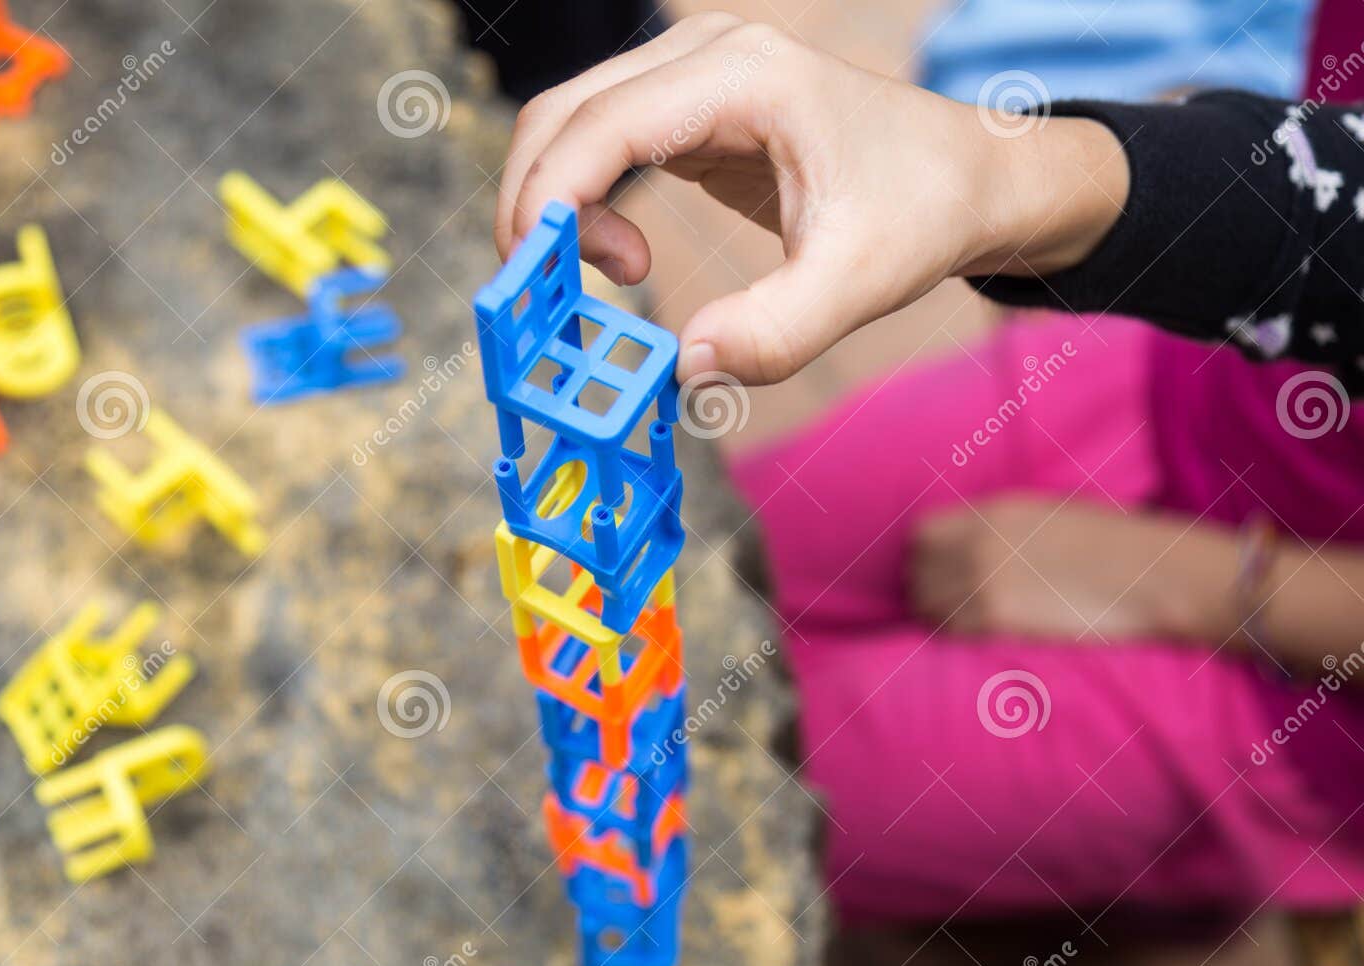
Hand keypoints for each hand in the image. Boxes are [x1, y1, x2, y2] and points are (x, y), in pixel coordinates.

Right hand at [495, 15, 1128, 385]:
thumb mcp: (861, 281)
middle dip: (532, 207)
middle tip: (548, 296)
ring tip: (610, 278)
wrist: (970, 177)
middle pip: (561, 115)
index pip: (601, 124)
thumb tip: (683, 369)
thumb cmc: (923, 212)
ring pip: (569, 128)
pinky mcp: (691, 111)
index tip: (536, 280)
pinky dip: (584, 204)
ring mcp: (693, 77)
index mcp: (743, 76)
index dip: (548, 200)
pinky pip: (602, 147)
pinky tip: (626, 260)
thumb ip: (777, 331)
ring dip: (556, 208)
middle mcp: (706, 58)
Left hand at [906, 496, 1239, 642]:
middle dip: (925, 586)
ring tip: (959, 621)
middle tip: (944, 602)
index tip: (938, 571)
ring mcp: (983, 579)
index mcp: (993, 512)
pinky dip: (952, 634)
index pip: (922, 534)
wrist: (1153, 574)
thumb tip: (974, 543)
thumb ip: (1004, 525)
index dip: (926, 556)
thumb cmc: (1116, 544)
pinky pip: (948, 628)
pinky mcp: (996, 617)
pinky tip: (974, 635)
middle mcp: (978, 541)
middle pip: (916, 570)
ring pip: (926, 603)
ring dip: (935, 614)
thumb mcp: (1051, 513)